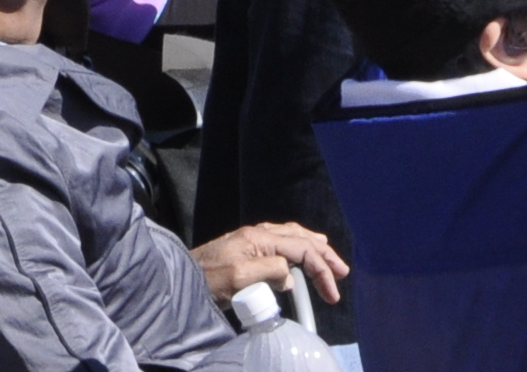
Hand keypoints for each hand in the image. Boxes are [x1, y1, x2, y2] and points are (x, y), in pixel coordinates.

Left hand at [193, 222, 349, 303]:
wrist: (184, 278)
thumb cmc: (209, 279)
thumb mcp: (240, 278)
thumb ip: (270, 272)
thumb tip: (289, 277)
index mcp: (260, 239)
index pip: (302, 249)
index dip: (321, 270)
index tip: (333, 293)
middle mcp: (259, 234)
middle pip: (301, 238)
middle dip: (324, 254)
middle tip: (342, 272)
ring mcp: (253, 239)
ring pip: (292, 236)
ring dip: (312, 248)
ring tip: (328, 256)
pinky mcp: (247, 248)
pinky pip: (281, 242)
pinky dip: (297, 247)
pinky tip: (298, 255)